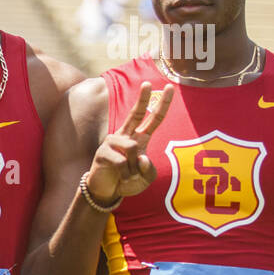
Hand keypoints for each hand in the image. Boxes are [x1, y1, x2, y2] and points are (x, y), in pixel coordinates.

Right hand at [86, 81, 174, 203]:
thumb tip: (140, 157)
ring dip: (134, 168)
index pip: (153, 119)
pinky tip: (120, 178)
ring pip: (132, 148)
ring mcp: (113, 143)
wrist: (106, 192)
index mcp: (139, 139)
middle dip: (143, 98)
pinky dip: (126, 174)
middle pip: (136, 113)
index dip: (162, 104)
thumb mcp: (145, 178)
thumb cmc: (127, 181)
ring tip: (128, 176)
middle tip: (148, 83)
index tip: (170, 88)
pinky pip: (122, 161)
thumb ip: (148, 169)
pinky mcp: (103, 153)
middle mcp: (126, 136)